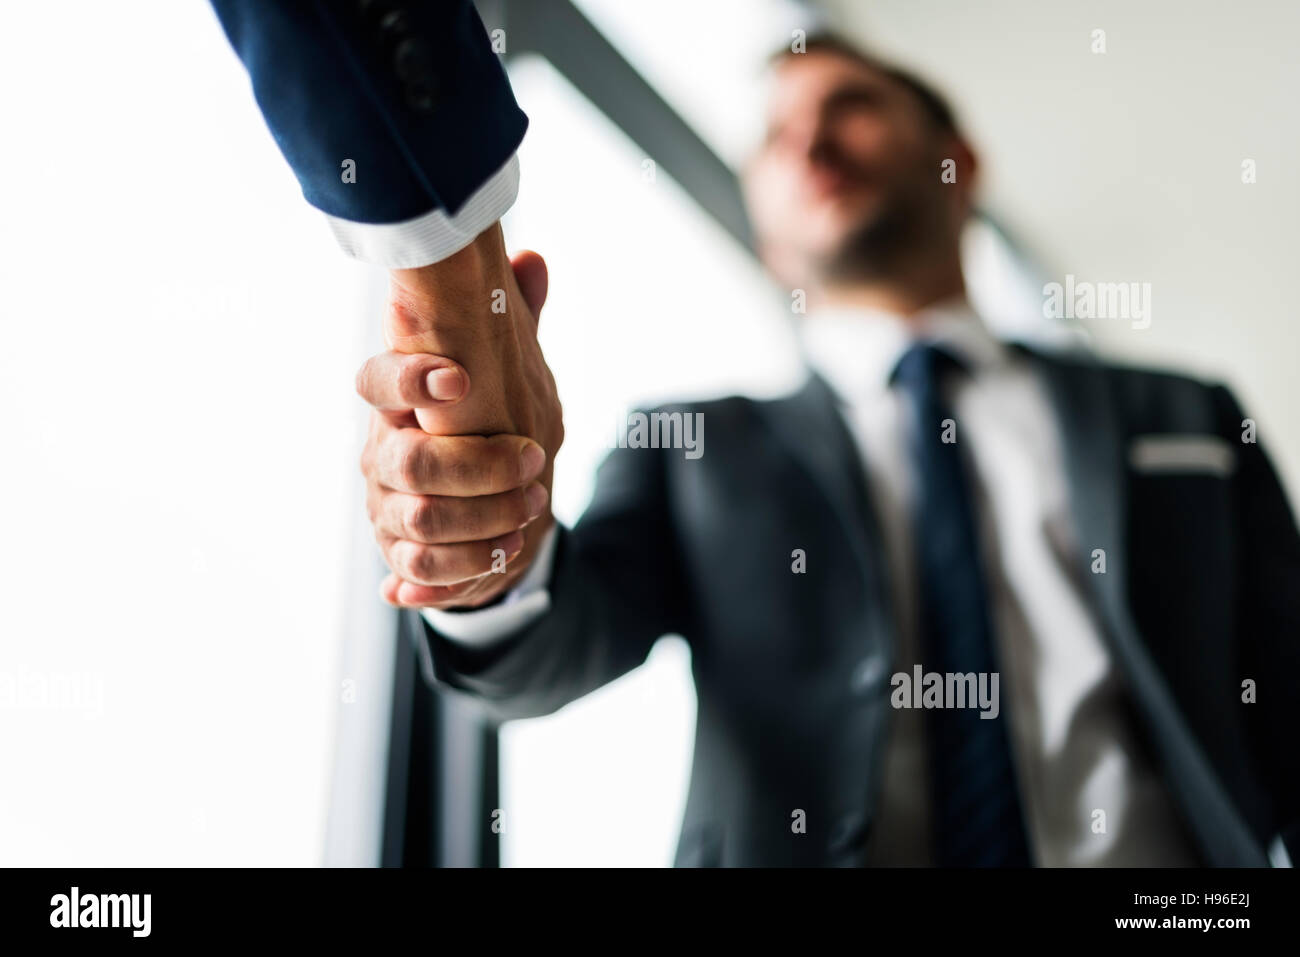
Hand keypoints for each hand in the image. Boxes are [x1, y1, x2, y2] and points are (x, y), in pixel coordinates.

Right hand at [358, 226, 562, 607]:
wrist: (478, 500)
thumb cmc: (489, 420)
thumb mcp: (508, 369)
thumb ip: (514, 320)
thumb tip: (531, 262)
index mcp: (397, 402)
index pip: (376, 381)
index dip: (409, 379)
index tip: (460, 378)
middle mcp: (381, 453)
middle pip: (410, 463)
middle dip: (481, 467)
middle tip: (537, 460)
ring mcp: (385, 507)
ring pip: (420, 522)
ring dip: (484, 521)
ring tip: (533, 508)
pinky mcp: (399, 554)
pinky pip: (419, 571)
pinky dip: (457, 570)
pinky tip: (497, 556)